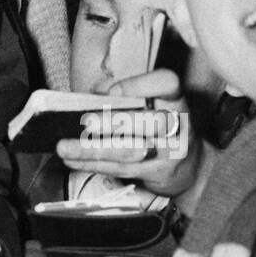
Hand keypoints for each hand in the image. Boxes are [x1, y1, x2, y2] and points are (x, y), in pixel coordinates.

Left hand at [55, 69, 199, 198]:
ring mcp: (171, 151)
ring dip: (92, 150)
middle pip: (149, 122)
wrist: (190, 165)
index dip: (141, 85)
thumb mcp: (149, 101)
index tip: (112, 91)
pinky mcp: (159, 173)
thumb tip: (96, 87)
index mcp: (174, 98)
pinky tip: (72, 159)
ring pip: (129, 150)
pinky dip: (94, 164)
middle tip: (85, 123)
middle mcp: (178, 123)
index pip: (168, 84)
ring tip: (64, 147)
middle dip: (113, 123)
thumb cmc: (158, 123)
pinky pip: (122, 168)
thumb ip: (124, 90)